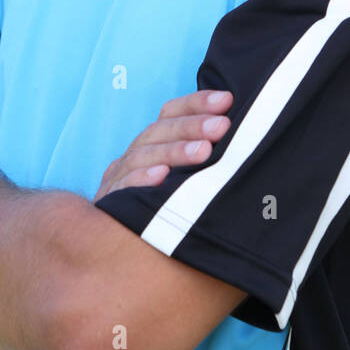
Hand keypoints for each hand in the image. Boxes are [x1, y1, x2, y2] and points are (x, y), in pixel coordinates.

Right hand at [93, 90, 233, 201]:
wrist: (120, 249)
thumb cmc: (167, 208)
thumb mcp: (185, 179)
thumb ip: (205, 156)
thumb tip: (240, 137)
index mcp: (153, 143)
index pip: (171, 112)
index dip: (197, 103)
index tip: (227, 100)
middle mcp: (135, 154)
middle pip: (160, 130)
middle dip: (193, 125)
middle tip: (222, 126)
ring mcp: (118, 176)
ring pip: (144, 155)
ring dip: (174, 151)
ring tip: (204, 152)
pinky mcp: (109, 202)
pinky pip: (123, 187)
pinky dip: (141, 179)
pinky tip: (162, 176)